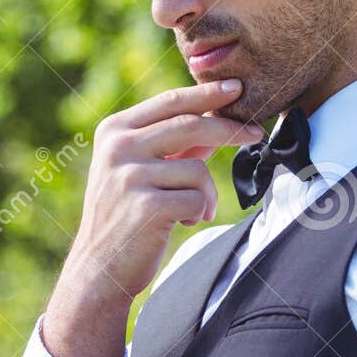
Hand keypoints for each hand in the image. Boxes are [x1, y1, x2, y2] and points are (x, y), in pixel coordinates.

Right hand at [68, 78, 263, 301]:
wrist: (100, 267)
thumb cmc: (126, 217)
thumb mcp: (140, 170)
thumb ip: (174, 143)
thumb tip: (216, 116)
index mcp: (114, 131)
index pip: (170, 102)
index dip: (207, 94)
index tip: (237, 88)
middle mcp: (118, 148)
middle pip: (190, 125)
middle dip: (229, 129)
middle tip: (256, 134)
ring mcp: (130, 176)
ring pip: (197, 170)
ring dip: (206, 194)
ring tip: (191, 211)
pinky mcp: (146, 206)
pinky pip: (197, 199)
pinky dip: (199, 213)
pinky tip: (180, 223)